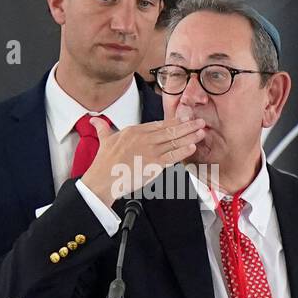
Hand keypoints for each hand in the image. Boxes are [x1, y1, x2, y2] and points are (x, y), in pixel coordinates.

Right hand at [79, 118, 206, 205]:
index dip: (174, 121)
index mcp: (134, 131)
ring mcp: (150, 150)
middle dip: (187, 126)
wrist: (103, 178)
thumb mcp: (104, 140)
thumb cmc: (104, 163)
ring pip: (174, 141)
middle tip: (200, 122)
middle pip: (170, 130)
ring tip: (201, 132)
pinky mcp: (154, 164)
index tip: (184, 119)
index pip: (159, 124)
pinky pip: (172, 156)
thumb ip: (103, 129)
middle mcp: (144, 138)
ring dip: (190, 136)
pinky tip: (193, 147)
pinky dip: (183, 151)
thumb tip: (95, 121)